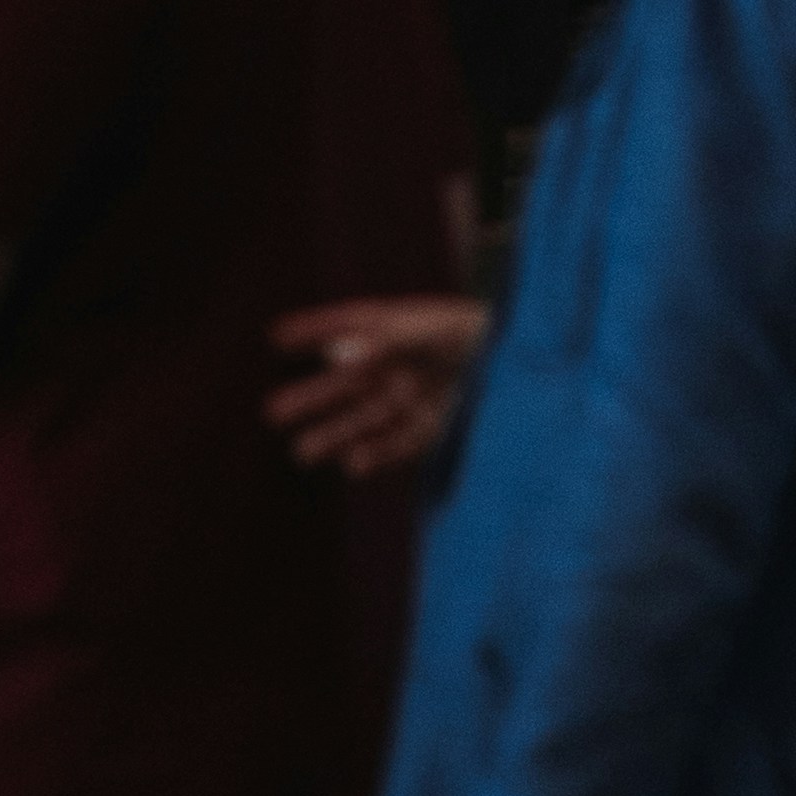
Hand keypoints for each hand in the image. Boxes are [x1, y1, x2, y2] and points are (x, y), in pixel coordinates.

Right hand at [271, 298, 488, 477]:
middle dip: (310, 399)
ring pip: (362, 420)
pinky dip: (376, 456)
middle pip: (345, 385)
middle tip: (271, 413)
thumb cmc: (473, 333)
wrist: (524, 364)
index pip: (348, 328)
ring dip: (333, 436)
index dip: (313, 328)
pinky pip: (396, 444)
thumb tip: (331, 355)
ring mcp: (412, 398)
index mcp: (396, 331)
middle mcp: (397, 366)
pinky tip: (353, 467)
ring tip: (301, 453)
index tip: (275, 336)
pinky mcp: (430, 427)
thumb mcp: (429, 329)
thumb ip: (381, 340)